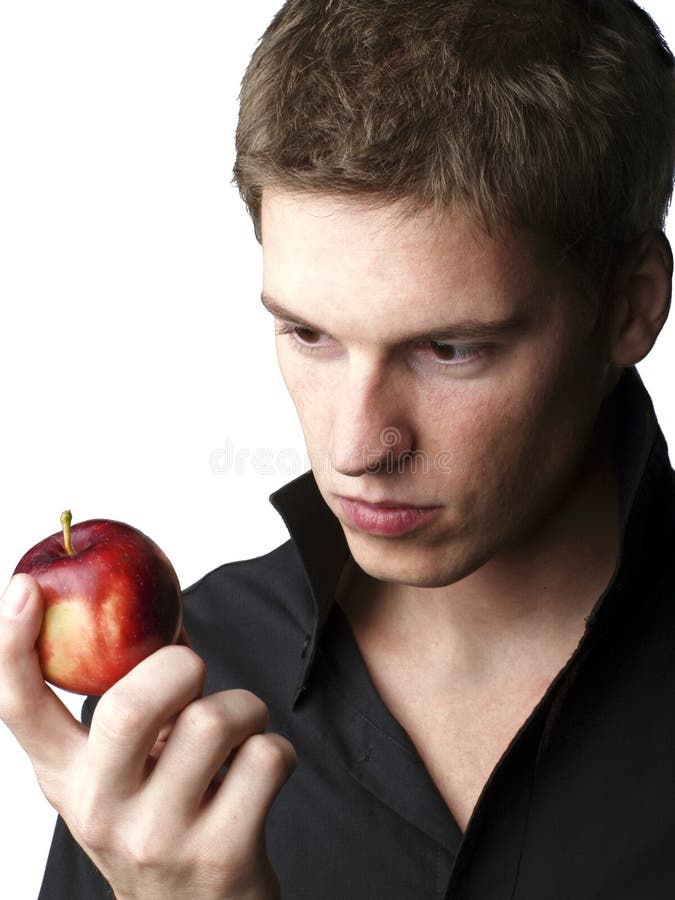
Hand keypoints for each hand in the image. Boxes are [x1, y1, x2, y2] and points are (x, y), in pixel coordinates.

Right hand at [0, 573, 295, 899]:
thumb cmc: (168, 820)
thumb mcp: (129, 770)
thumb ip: (136, 700)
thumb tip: (165, 617)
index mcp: (69, 778)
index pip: (19, 708)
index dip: (11, 646)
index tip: (25, 588)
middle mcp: (99, 810)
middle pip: (129, 704)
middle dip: (180, 666)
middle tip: (195, 675)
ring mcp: (157, 839)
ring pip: (215, 720)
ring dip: (247, 710)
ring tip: (239, 737)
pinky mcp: (220, 857)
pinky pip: (266, 756)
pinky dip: (275, 750)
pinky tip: (258, 778)